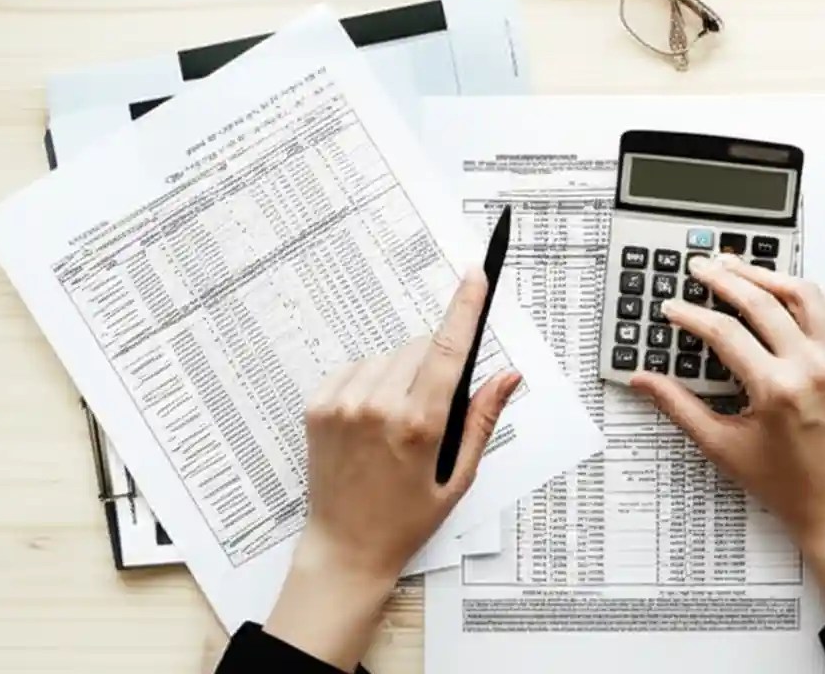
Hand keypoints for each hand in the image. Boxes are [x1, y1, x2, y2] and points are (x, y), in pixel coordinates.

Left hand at [265, 269, 520, 668]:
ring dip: (400, 374)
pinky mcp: (318, 406)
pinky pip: (356, 368)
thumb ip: (482, 420)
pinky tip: (371, 420)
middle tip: (431, 409)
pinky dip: (369, 382)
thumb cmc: (405, 520)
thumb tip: (507, 376)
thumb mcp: (457, 478)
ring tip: (396, 422)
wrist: (344, 548)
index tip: (475, 275)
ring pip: (388, 356)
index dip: (464, 307)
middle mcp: (377, 407)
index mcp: (418, 425)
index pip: (448, 349)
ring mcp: (343, 404)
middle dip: (433, 365)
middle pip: (419, 349)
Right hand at [630, 254, 824, 614]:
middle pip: (763, 301)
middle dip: (725, 278)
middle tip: (700, 266)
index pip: (725, 332)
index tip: (672, 308)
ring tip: (737, 265)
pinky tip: (780, 288)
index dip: (691, 315)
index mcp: (777, 388)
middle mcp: (812, 367)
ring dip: (767, 275)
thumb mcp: (722, 446)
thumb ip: (678, 406)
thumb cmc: (786, 485)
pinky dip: (802, 292)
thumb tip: (643, 381)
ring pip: (803, 294)